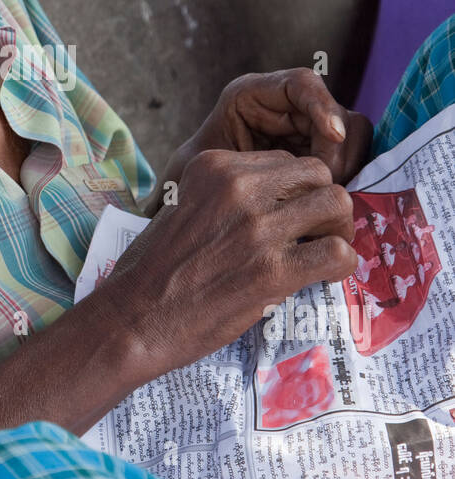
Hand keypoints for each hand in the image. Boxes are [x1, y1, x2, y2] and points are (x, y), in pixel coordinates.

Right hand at [108, 148, 356, 378]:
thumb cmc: (155, 269)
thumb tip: (276, 205)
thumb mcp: (182, 205)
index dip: (296, 190)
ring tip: (326, 251)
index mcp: (215, 166)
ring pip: (336, 203)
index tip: (292, 216)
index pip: (284, 161)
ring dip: (339, 229)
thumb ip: (226, 196)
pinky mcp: (272, 270)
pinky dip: (343, 264)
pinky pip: (337, 252)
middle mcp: (238, 187)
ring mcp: (257, 227)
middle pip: (317, 173)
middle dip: (325, 201)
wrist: (134, 317)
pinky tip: (327, 276)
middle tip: (320, 231)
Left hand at [162, 68, 370, 193]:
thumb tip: (251, 173)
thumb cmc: (191, 178)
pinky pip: (351, 160)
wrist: (196, 202)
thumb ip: (220, 165)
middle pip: (337, 112)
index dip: (322, 105)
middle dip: (338, 149)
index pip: (301, 83)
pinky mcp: (322, 155)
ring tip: (326, 195)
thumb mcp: (196, 165)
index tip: (334, 135)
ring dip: (346, 166)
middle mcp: (286, 107)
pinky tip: (329, 202)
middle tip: (329, 182)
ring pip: (352, 137)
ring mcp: (308, 130)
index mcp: (251, 96)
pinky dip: (347, 179)